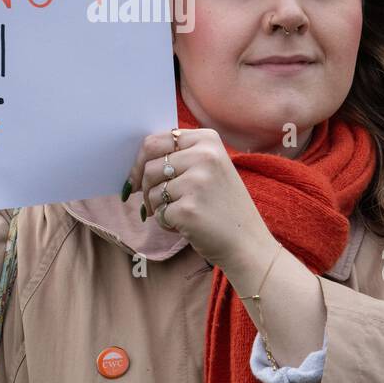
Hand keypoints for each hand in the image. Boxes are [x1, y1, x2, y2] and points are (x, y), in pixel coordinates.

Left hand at [125, 128, 276, 272]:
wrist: (247, 242)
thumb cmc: (223, 205)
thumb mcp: (210, 167)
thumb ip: (180, 156)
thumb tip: (137, 162)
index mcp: (208, 140)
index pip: (155, 141)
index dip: (140, 161)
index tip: (137, 178)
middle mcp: (204, 156)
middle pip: (149, 165)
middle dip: (143, 186)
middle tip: (152, 201)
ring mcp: (197, 182)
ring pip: (151, 190)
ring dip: (157, 207)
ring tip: (180, 214)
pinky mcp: (188, 209)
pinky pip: (158, 212)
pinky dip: (165, 223)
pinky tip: (185, 226)